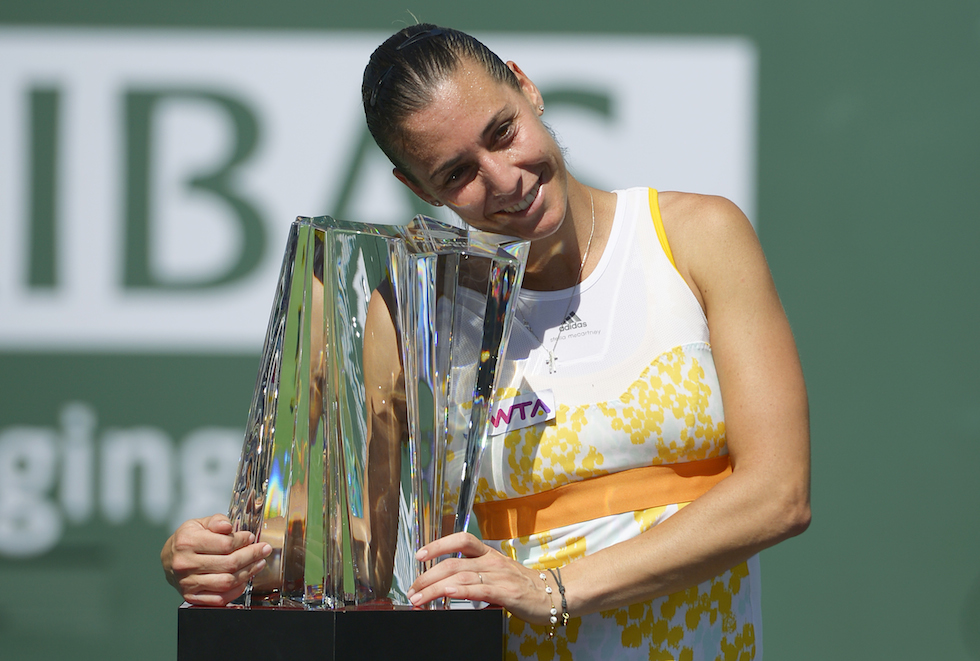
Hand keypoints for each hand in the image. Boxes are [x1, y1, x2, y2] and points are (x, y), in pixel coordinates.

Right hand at [161, 513, 271, 605]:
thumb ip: (216, 521)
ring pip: (226, 582)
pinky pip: (219, 599)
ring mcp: (188, 583)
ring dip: (248, 573)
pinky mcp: (191, 597)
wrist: (168, 560)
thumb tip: (228, 525)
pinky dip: (235, 591)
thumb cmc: (187, 540)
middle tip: (264, 550)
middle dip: (252, 556)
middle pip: (228, 564)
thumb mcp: (199, 523)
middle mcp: (186, 564)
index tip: (251, 537)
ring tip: (259, 564)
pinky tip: (244, 580)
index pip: (224, 544)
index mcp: (187, 542)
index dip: (243, 540)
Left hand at [406, 532, 554, 624]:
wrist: (554, 595)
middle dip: (427, 575)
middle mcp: (492, 561)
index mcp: (489, 554)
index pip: (461, 539)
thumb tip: (448, 586)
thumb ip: (476, 577)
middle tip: (412, 589)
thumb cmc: (525, 587)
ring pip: (460, 576)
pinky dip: (460, 591)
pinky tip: (446, 594)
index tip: (420, 555)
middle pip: (453, 562)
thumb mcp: (499, 574)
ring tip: (419, 598)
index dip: (438, 544)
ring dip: (435, 588)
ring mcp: (499, 576)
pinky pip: (479, 589)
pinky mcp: (507, 593)